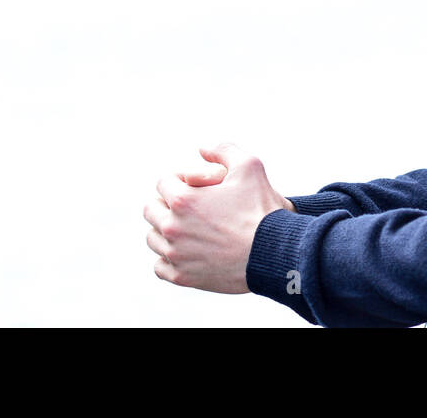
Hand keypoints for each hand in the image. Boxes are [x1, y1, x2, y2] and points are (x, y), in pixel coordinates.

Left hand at [144, 143, 293, 292]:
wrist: (275, 253)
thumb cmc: (262, 210)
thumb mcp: (250, 166)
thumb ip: (223, 151)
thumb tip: (202, 149)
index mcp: (183, 200)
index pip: (162, 183)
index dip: (179, 180)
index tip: (195, 186)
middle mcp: (173, 228)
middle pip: (151, 210)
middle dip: (167, 204)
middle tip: (190, 207)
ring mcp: (176, 255)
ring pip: (153, 238)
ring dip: (165, 231)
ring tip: (188, 229)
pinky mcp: (182, 277)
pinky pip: (160, 266)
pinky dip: (169, 259)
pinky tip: (186, 252)